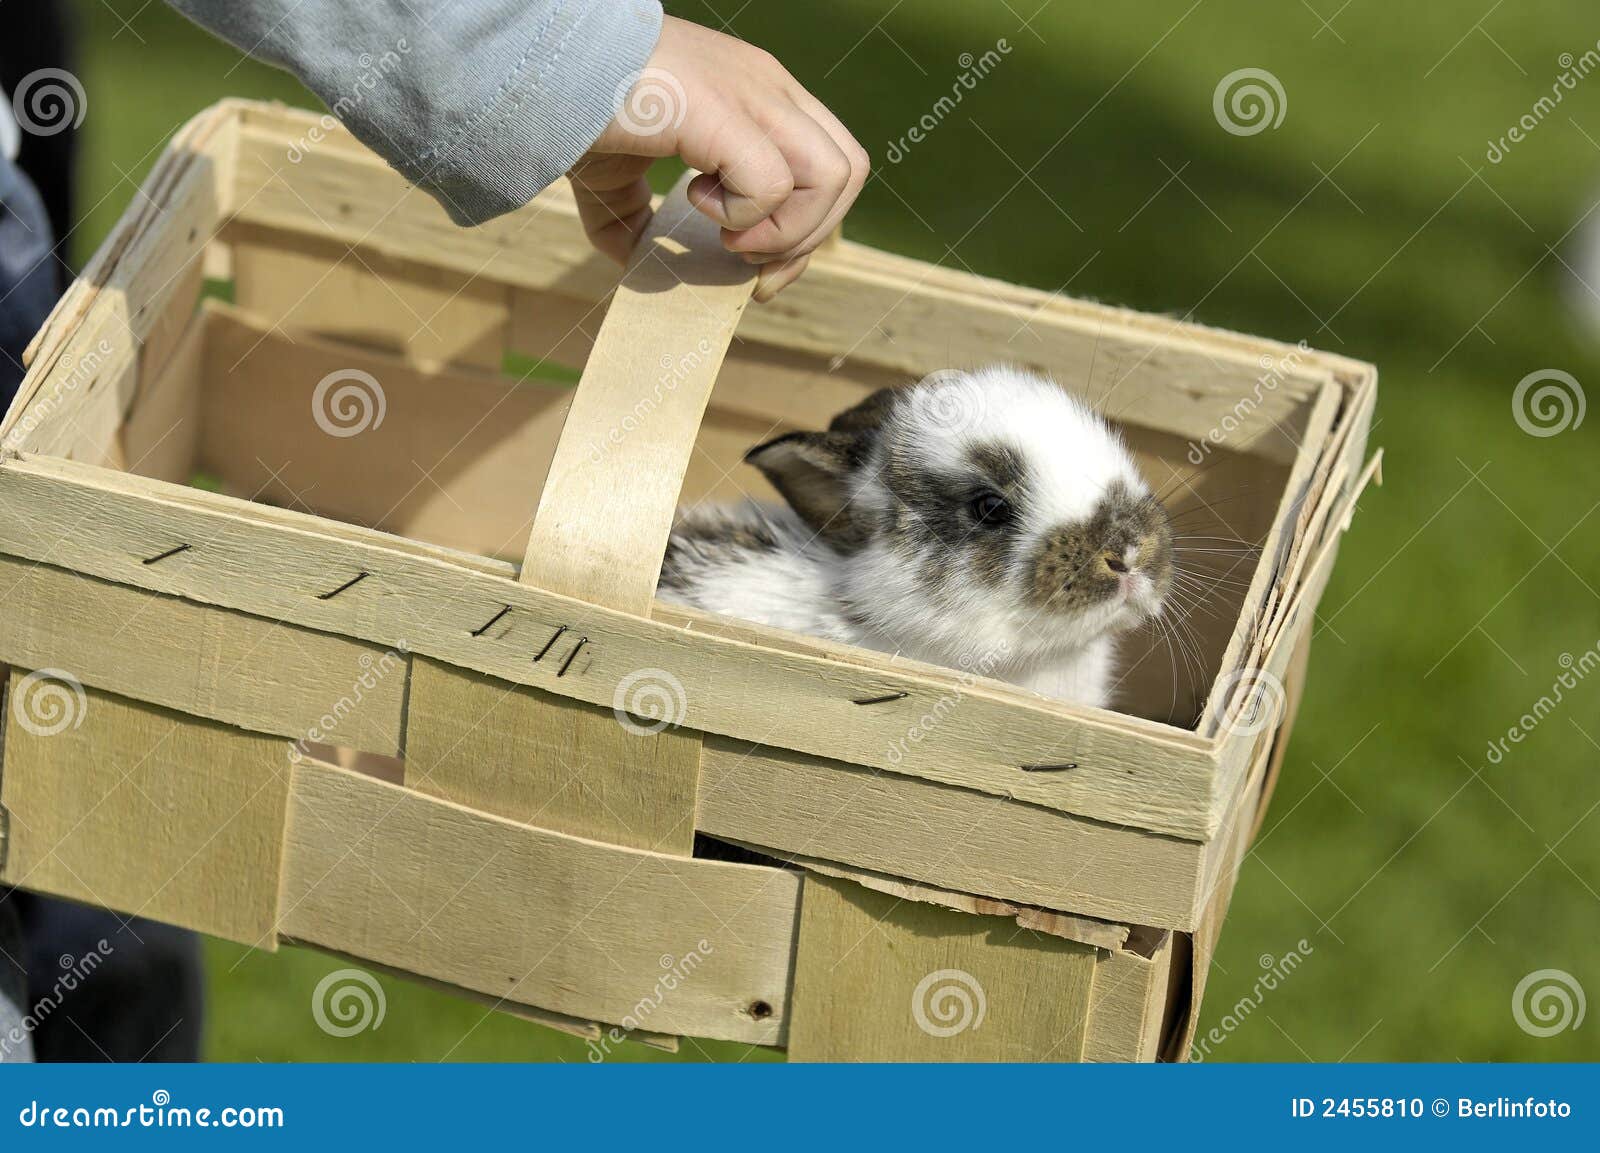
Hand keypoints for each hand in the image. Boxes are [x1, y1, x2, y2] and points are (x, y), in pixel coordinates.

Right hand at [568, 16, 868, 300]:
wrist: (532, 69)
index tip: (757, 270)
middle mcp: (767, 86)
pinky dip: (744, 216)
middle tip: (745, 261)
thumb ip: (635, 215)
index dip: (807, 231)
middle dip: (807, 238)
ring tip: (724, 234)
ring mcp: (752, 92)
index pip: (831, 166)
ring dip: (784, 230)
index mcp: (757, 95)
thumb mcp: (614, 172)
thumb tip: (638, 263)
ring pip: (833, 176)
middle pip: (848, 172)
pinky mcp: (721, 110)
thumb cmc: (571, 110)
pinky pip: (773, 183)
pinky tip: (694, 203)